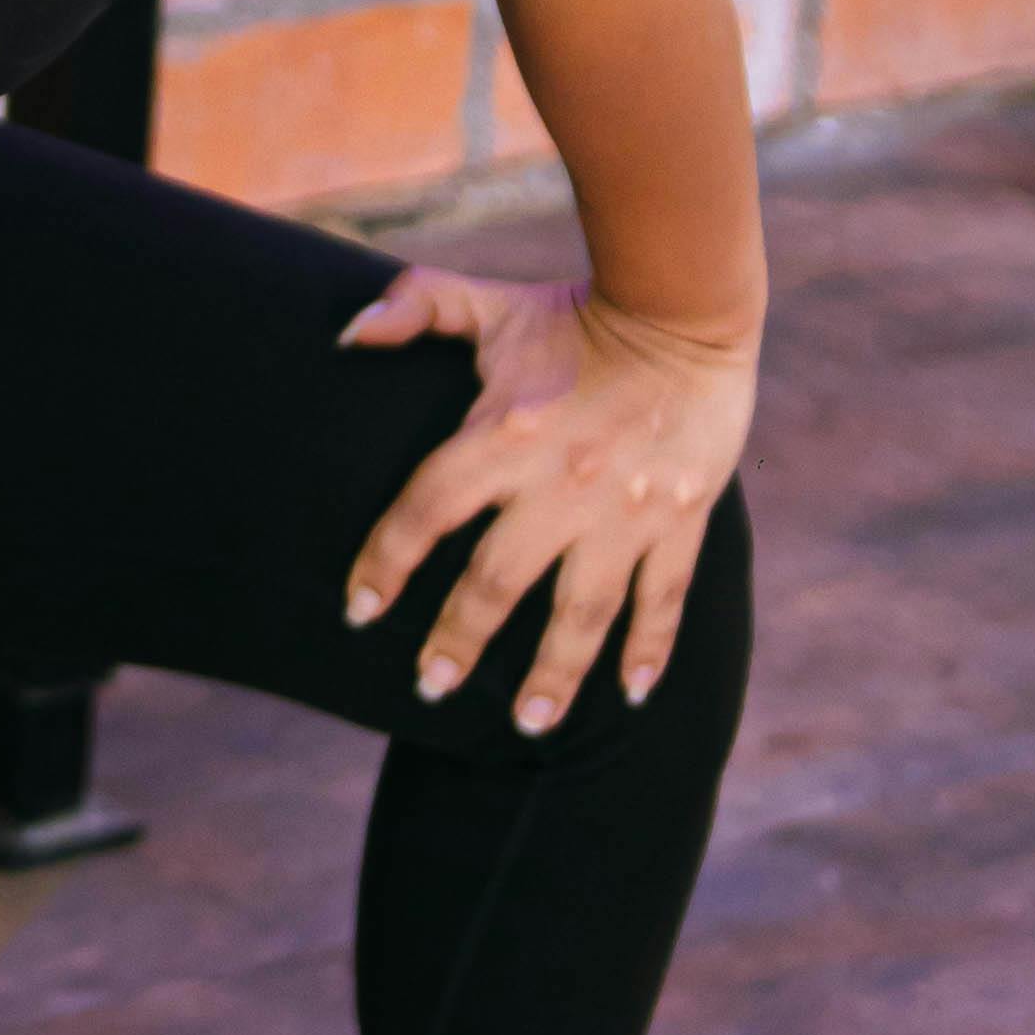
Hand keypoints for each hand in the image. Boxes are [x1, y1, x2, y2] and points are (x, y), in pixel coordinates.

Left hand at [338, 268, 756, 733]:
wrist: (688, 310)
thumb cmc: (577, 314)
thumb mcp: (493, 308)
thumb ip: (416, 310)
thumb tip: (346, 333)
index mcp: (505, 435)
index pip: (427, 510)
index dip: (386, 563)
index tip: (359, 610)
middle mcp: (561, 484)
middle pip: (496, 583)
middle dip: (459, 642)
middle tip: (430, 686)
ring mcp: (625, 511)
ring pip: (583, 614)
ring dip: (554, 675)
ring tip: (528, 727)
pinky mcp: (680, 520)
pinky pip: (664, 600)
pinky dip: (649, 650)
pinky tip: (631, 695)